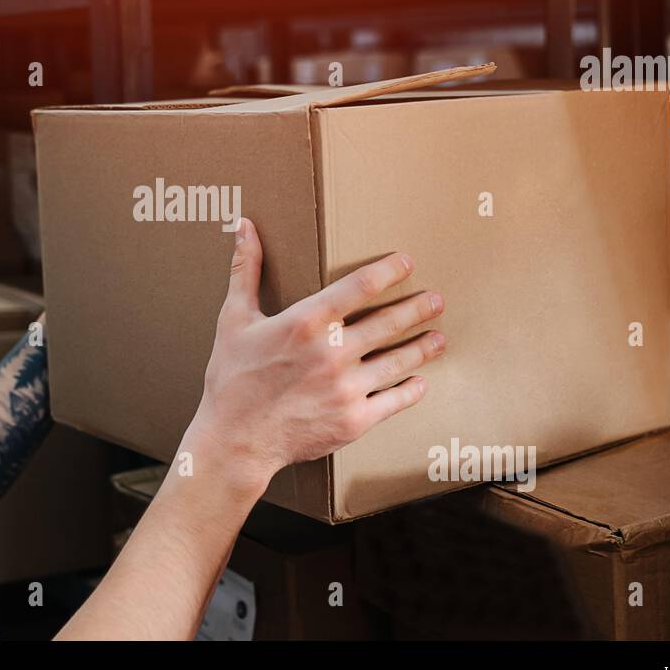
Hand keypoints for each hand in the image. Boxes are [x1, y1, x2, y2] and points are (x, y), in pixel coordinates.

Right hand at [184, 217, 444, 494]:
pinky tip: (419, 383)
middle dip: (417, 308)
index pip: (360, 286)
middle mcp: (332, 352)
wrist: (234, 442)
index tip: (406, 263)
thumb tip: (245, 226)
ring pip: (398, 361)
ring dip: (423, 347)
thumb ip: (246, 270)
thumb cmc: (231, 379)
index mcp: (305, 321)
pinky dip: (411, 390)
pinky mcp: (354, 420)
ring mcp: (346, 388)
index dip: (389, 271)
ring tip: (438, 338)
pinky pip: (393, 401)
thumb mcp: (234, 320)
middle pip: (389, 321)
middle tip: (436, 301)